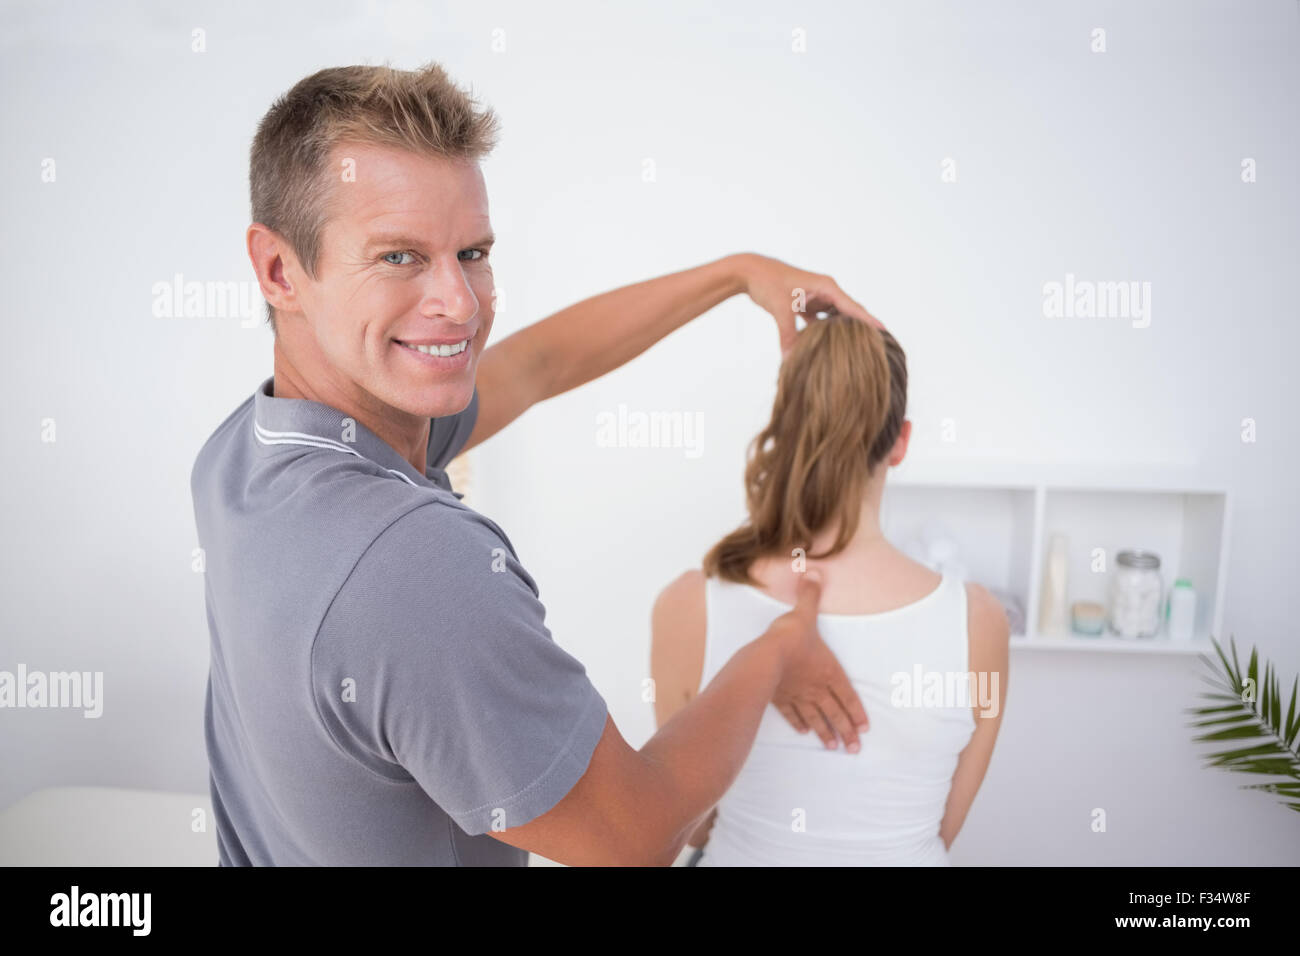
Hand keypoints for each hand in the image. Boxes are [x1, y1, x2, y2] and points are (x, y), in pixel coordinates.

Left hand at [734, 252, 883, 356]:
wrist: (749, 272)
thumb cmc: (767, 282)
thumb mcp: (780, 308)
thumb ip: (788, 334)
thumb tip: (790, 359)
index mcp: (827, 287)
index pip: (853, 307)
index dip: (868, 320)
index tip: (885, 332)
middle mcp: (826, 291)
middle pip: (849, 313)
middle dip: (862, 328)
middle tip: (877, 346)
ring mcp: (816, 298)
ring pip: (835, 319)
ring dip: (843, 332)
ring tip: (859, 349)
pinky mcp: (806, 305)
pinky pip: (821, 322)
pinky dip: (825, 333)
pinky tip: (830, 348)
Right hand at [762, 570, 869, 751]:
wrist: (766, 657)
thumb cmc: (790, 637)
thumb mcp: (805, 612)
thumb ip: (810, 594)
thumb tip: (813, 570)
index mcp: (828, 670)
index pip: (847, 695)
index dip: (856, 711)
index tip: (864, 729)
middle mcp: (816, 687)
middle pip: (835, 713)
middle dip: (846, 731)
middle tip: (854, 749)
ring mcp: (798, 696)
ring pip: (816, 719)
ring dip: (826, 734)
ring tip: (834, 748)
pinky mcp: (780, 700)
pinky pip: (792, 715)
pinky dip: (800, 723)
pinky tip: (804, 731)